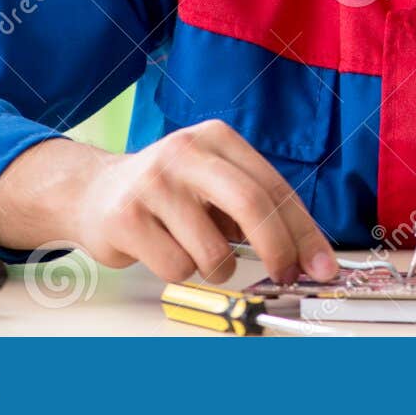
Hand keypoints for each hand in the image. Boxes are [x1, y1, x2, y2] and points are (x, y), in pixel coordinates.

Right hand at [0, 121, 337, 284]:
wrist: (93, 192)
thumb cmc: (171, 194)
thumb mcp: (216, 184)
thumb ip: (259, 210)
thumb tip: (310, 257)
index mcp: (218, 138)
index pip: (275, 187)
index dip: (304, 232)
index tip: (322, 266)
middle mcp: (186, 151)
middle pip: (251, 204)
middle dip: (278, 250)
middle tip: (285, 276)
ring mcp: (153, 182)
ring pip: (213, 250)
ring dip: (216, 267)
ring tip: (195, 250)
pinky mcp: (125, 216)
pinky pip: (176, 267)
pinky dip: (179, 272)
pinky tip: (161, 249)